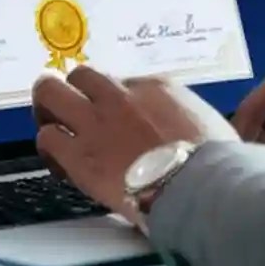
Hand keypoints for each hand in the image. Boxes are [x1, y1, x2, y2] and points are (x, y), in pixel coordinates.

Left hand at [31, 66, 235, 224]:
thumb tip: (198, 125)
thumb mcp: (211, 124)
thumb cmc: (216, 164)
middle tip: (69, 106)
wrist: (200, 189)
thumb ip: (188, 118)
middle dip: (73, 89)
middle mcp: (119, 97)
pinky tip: (56, 158)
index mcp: (155, 88)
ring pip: (50, 93)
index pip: (122, 81)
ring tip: (50, 122)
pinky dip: (49, 144)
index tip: (116, 116)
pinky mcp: (79, 156)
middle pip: (80, 76)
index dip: (114, 99)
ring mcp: (95, 124)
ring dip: (48, 107)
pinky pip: (48, 137)